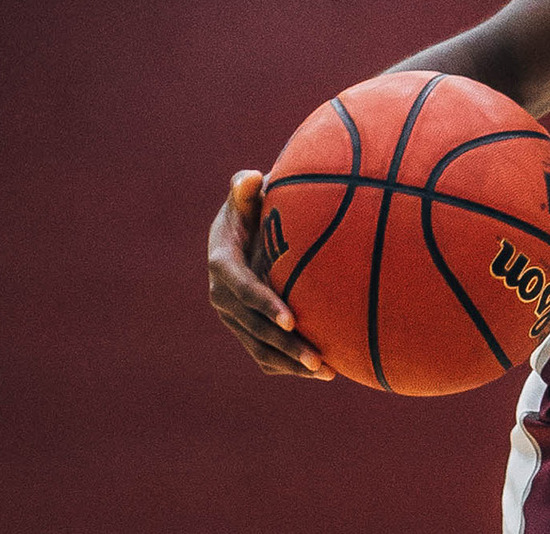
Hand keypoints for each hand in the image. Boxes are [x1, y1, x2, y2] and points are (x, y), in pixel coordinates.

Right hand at [206, 169, 333, 379]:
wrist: (241, 233)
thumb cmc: (251, 206)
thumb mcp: (246, 195)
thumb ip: (246, 187)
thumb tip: (250, 177)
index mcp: (222, 263)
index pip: (243, 288)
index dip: (265, 305)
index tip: (292, 319)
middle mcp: (222, 295)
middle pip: (254, 328)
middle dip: (285, 345)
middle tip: (319, 359)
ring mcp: (232, 316)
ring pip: (259, 348)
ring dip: (291, 363)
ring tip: (327, 371)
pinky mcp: (244, 328)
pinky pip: (263, 354)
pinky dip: (288, 365)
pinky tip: (321, 371)